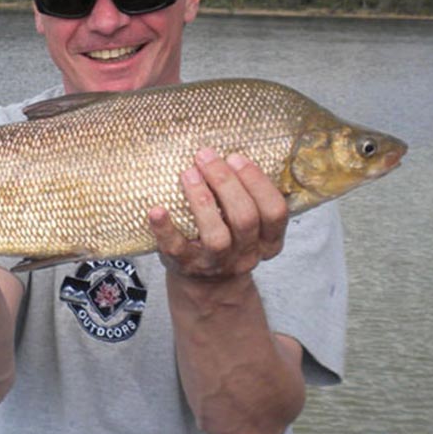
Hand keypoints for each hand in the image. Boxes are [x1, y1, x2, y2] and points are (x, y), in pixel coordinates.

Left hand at [149, 148, 288, 281]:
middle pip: (245, 219)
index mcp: (268, 240)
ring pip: (217, 237)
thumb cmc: (229, 236)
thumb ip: (248, 195)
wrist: (207, 283)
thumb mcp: (249, 222)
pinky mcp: (186, 266)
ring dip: (202, 201)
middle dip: (226, 183)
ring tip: (189, 173)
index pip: (275, 211)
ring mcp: (217, 263)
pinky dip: (165, 229)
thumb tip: (228, 149)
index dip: (257, 182)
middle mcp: (247, 253)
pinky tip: (157, 210)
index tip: (236, 157)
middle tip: (206, 156)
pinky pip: (176, 249)